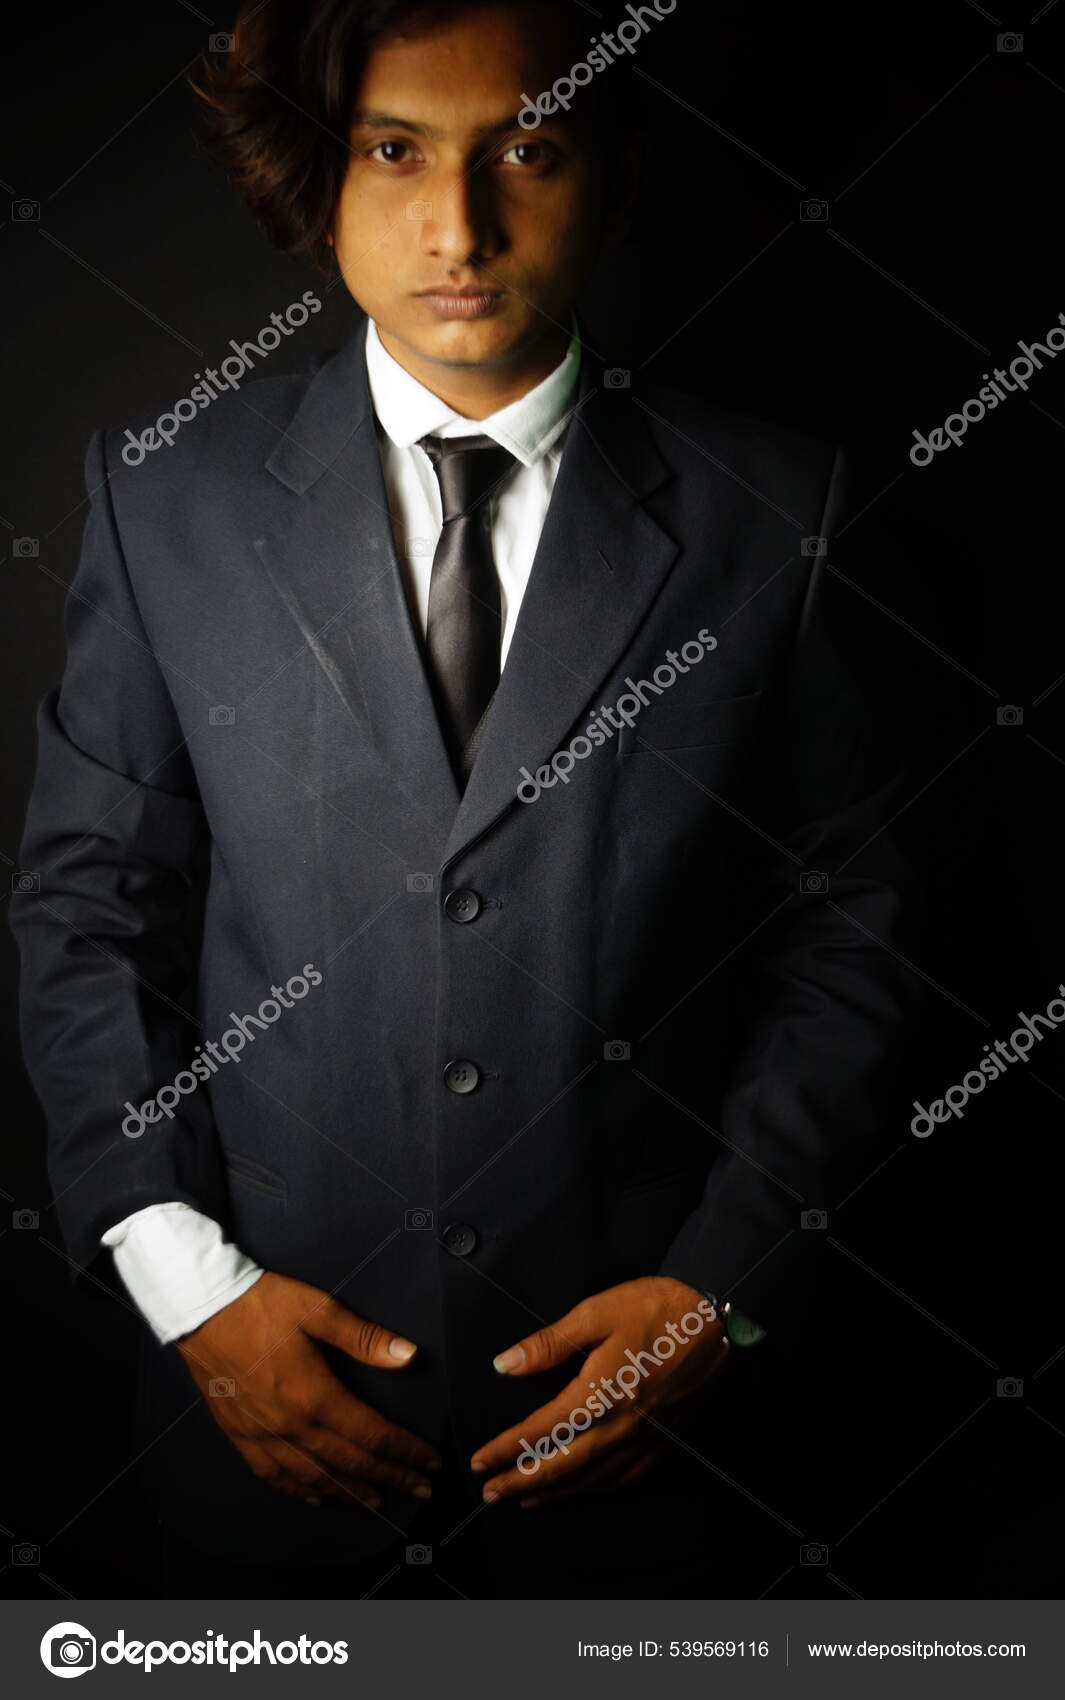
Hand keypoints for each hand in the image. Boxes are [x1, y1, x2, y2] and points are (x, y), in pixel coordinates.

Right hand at [175, 1271, 440, 1510]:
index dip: (405, 1452)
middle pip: (349, 1464)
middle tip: (420, 1491)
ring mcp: (262, 1435)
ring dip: (350, 1492)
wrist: (201, 1305)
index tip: (430, 1463)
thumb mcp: (318, 1309)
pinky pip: (273, 1476)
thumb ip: (364, 1338)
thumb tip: (409, 1355)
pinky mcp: (240, 1434)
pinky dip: (299, 1492)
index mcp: (315, 1396)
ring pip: (313, 1478)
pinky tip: (316, 1497)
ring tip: (377, 1499)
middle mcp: (290, 1425)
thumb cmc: (263, 1304)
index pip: (372, 1435)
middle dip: (390, 1478)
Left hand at [469, 1276, 729, 1506]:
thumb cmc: (656, 1309)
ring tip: (525, 1499)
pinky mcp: (664, 1443)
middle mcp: (620, 1426)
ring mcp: (644, 1439)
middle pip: (562, 1465)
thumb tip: (503, 1365)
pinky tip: (582, 1489)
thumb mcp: (597, 1312)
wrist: (719, 1321)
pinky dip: (596, 1489)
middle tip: (491, 1493)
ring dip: (554, 1492)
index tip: (479, 1459)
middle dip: (522, 1482)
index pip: (541, 1430)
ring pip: (592, 1478)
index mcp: (599, 1393)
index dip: (507, 1447)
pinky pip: (624, 1479)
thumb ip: (549, 1343)